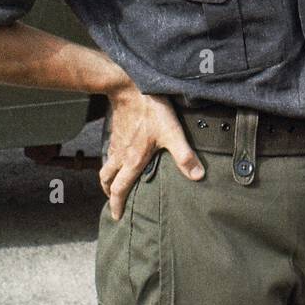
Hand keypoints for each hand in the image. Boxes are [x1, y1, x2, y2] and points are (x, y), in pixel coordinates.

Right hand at [100, 85, 204, 220]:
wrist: (129, 87)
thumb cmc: (151, 110)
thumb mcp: (172, 133)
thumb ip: (184, 155)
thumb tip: (197, 176)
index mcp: (132, 161)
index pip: (119, 189)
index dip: (116, 205)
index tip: (115, 217)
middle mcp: (120, 155)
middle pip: (107, 180)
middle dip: (109, 193)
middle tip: (114, 201)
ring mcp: (116, 144)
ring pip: (107, 166)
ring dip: (109, 178)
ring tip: (115, 183)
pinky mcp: (116, 132)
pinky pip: (109, 153)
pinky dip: (112, 162)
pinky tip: (121, 158)